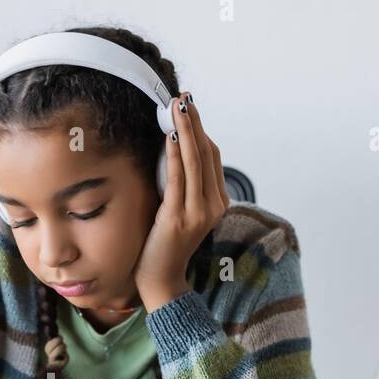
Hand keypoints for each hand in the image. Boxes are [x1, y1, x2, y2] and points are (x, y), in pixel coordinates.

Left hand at [133, 93, 229, 313]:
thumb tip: (172, 154)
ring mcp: (199, 213)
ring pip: (196, 161)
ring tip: (177, 107)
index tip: (187, 108)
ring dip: (186, 130)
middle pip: (207, 153)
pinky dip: (176, 153)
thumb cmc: (163, 246)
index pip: (211, 157)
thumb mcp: (178, 211)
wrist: (161, 281)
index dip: (200, 130)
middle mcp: (213, 206)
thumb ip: (181, 187)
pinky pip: (179, 178)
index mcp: (217, 202)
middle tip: (183, 97)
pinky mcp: (179, 218)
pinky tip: (171, 135)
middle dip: (194, 122)